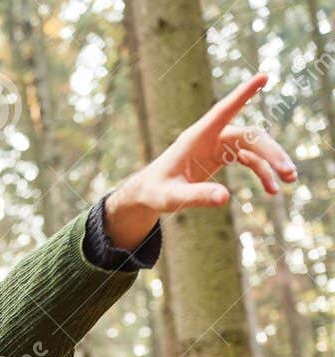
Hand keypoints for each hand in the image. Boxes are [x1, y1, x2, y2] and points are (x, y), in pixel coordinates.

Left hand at [104, 73, 296, 249]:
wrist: (149, 192)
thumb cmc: (155, 192)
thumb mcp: (171, 198)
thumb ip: (195, 196)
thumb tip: (225, 198)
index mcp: (196, 137)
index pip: (223, 111)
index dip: (242, 94)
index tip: (263, 76)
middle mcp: (211, 136)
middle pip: (249, 136)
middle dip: (271, 153)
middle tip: (289, 173)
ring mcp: (219, 144)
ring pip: (254, 147)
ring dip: (272, 163)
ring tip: (290, 181)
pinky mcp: (223, 154)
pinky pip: (250, 159)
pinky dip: (262, 172)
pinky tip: (271, 190)